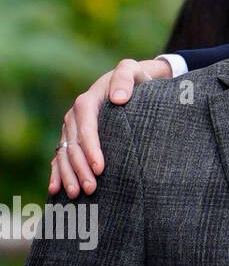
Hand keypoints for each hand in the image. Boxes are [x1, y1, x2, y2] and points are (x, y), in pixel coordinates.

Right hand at [50, 57, 172, 198]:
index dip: (91, 148)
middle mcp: (75, 116)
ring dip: (68, 175)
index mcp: (88, 101)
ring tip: (75, 194)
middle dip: (80, 168)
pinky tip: (56, 190)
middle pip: (74, 145)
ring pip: (65, 154)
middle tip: (91, 189)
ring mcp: (71, 128)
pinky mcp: (72, 138)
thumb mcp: (132, 71)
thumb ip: (125, 78)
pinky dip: (57, 173)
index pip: (87, 128)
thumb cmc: (135, 80)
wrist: (130, 83)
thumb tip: (118, 98)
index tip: (100, 167)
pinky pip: (60, 157)